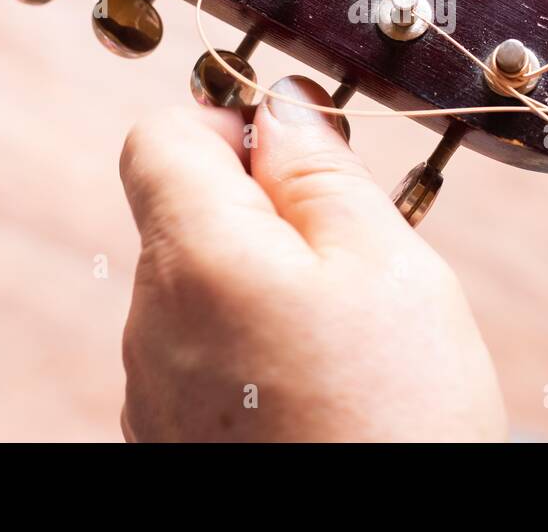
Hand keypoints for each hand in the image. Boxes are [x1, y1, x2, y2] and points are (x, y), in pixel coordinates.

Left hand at [117, 76, 506, 441]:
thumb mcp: (386, 264)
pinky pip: (202, 356)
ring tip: (344, 336)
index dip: (231, 122)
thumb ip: (320, 172)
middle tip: (351, 254)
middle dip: (262, 210)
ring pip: (198, 288)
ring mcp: (151, 392)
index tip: (296, 154)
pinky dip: (253, 348)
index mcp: (193, 259)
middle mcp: (148, 324)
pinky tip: (318, 386)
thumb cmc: (398, 418)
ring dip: (263, 282)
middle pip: (183, 214)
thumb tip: (280, 108)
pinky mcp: (170, 439)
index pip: (160, 136)